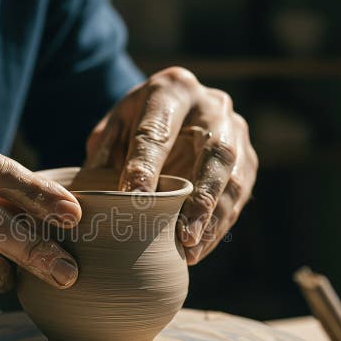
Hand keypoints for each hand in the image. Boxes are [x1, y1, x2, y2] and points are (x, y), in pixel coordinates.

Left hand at [86, 67, 257, 264]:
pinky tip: (200, 248)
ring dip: (214, 219)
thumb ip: (105, 156)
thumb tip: (93, 199)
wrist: (172, 108)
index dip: (145, 167)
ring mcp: (236, 131)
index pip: (158, 131)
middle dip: (200, 198)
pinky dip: (219, 226)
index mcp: (172, 90)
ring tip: (192, 251)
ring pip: (234, 179)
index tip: (134, 200)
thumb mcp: (114, 128)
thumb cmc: (136, 124)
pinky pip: (240, 196)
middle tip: (183, 235)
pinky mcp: (247, 158)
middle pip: (214, 153)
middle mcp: (212, 105)